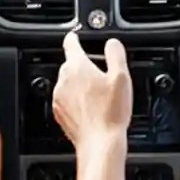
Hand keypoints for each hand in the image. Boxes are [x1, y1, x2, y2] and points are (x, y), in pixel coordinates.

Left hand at [52, 33, 131, 148]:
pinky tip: (91, 108)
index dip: (76, 36)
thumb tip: (111, 42)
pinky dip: (76, 100)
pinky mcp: (59, 112)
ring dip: (80, 85)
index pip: (70, 42)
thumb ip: (115, 53)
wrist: (100, 143)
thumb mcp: (121, 77)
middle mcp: (63, 80)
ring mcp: (59, 97)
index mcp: (77, 66)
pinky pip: (66, 99)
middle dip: (84, 66)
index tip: (77, 35)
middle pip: (71, 64)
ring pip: (68, 83)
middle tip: (102, 76)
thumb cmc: (111, 112)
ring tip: (99, 96)